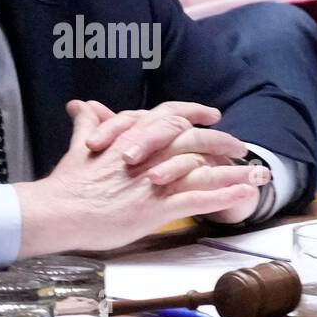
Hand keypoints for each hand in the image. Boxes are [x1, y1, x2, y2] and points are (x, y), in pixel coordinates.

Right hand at [13, 100, 266, 256]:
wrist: (58, 210)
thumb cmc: (67, 183)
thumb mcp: (80, 147)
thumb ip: (89, 124)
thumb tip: (81, 105)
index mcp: (131, 138)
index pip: (168, 116)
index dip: (193, 113)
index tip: (211, 114)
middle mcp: (148, 156)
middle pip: (194, 141)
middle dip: (221, 142)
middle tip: (241, 146)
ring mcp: (153, 181)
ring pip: (202, 171)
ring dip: (233, 172)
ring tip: (258, 175)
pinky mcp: (154, 208)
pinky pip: (196, 201)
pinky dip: (222, 197)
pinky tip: (242, 196)